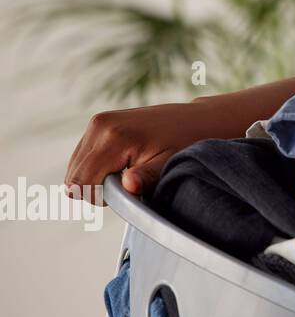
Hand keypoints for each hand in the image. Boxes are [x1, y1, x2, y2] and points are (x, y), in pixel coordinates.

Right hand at [64, 99, 244, 202]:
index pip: (81, 184)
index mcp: (113, 137)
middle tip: (131, 181)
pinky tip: (124, 163)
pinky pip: (83, 158)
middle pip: (74, 178)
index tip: (128, 190)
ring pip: (76, 169)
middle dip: (98, 188)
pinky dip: (98, 167)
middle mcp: (99, 125)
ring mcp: (97, 122)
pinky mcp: (99, 123)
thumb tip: (128, 186)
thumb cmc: (186, 143)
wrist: (198, 119)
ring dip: (97, 178)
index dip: (101, 197)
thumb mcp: (168, 164)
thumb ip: (145, 178)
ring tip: (130, 171)